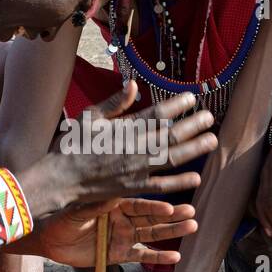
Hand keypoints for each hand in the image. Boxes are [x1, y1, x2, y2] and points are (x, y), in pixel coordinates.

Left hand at [23, 197, 196, 268]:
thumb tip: (112, 196)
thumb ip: (95, 206)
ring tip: (191, 228)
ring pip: (152, 234)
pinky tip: (175, 256)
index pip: (139, 204)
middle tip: (192, 213)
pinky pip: (142, 255)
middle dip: (172, 216)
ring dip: (171, 232)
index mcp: (115, 203)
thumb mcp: (77, 211)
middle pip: (152, 217)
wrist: (50, 241)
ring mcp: (124, 235)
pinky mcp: (120, 253)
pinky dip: (158, 256)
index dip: (155, 207)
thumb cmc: (61, 219)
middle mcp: (123, 217)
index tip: (170, 206)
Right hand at [24, 82, 217, 215]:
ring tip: (211, 140)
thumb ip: (114, 103)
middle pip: (171, 135)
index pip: (157, 114)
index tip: (191, 98)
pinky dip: (179, 182)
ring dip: (194, 149)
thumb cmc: (71, 146)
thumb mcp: (89, 117)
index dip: (177, 106)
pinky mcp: (133, 188)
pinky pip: (162, 186)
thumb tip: (133, 84)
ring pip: (172, 158)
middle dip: (193, 125)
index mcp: (123, 129)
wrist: (59, 180)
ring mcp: (135, 170)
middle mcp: (133, 149)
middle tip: (210, 117)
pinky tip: (196, 177)